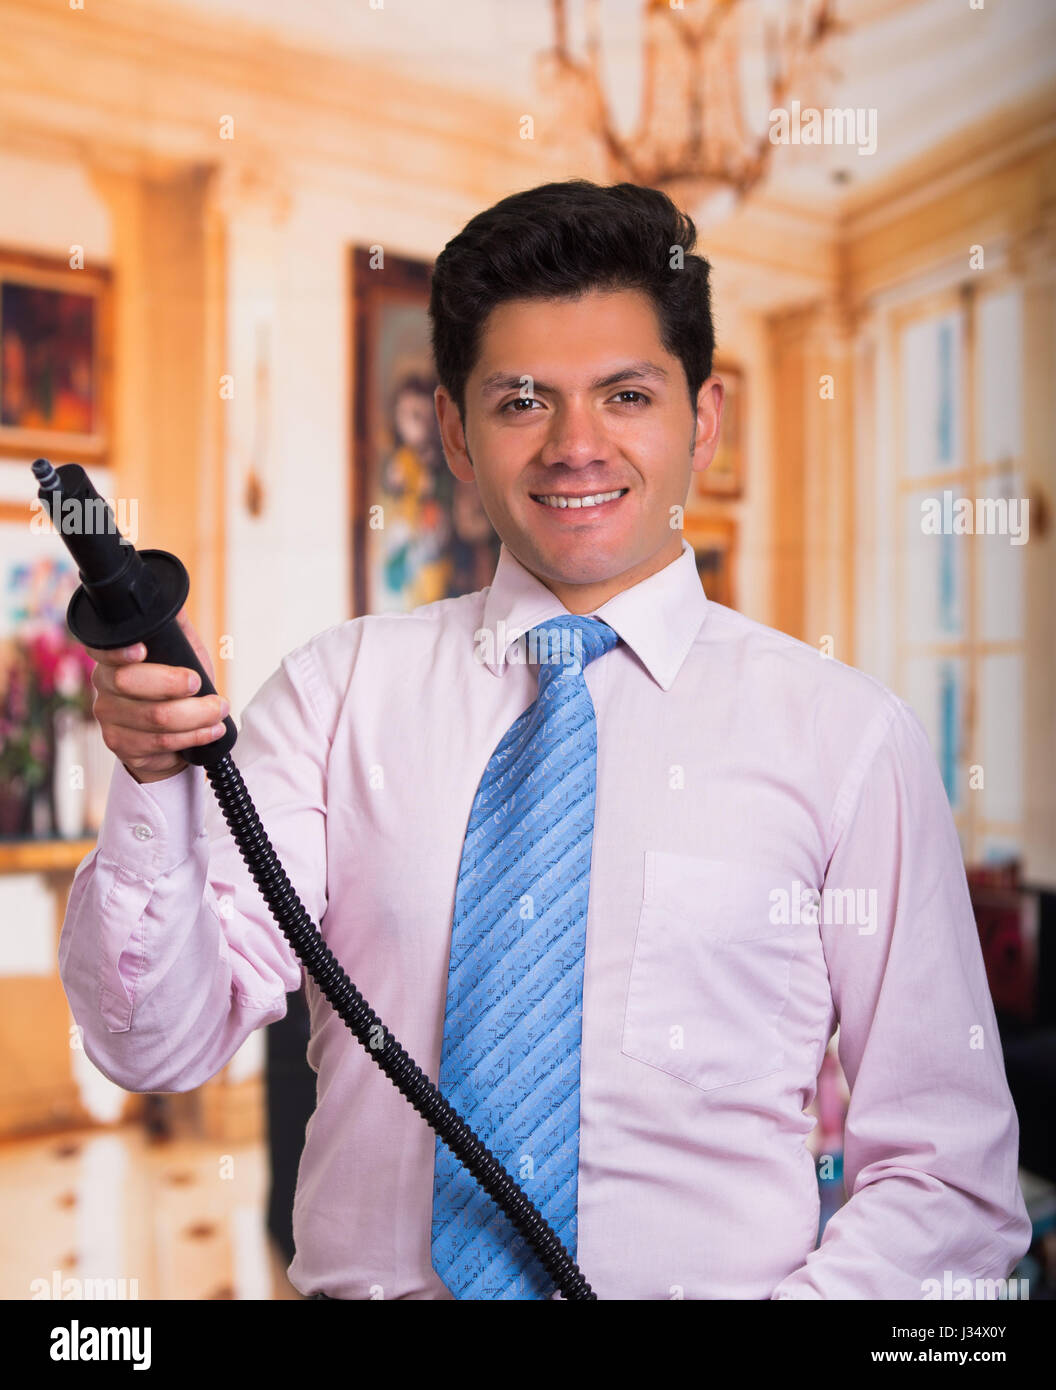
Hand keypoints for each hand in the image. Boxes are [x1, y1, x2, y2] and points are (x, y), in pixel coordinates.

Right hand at [85, 607, 228, 784]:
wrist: (171, 740)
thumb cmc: (177, 692)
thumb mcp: (181, 656)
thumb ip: (176, 629)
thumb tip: (173, 595)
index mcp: (113, 659)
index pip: (104, 650)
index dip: (120, 651)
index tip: (142, 650)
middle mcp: (103, 687)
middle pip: (130, 683)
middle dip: (173, 683)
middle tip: (201, 685)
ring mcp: (108, 719)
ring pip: (154, 717)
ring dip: (196, 715)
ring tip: (219, 710)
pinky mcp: (122, 746)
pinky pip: (161, 742)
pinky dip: (194, 736)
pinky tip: (211, 730)